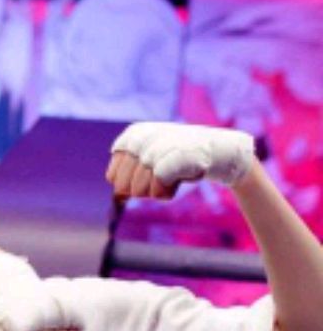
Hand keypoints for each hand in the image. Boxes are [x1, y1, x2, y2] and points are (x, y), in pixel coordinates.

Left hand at [108, 122, 254, 199]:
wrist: (219, 151)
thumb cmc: (181, 158)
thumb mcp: (150, 159)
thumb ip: (129, 173)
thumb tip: (117, 195)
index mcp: (133, 135)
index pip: (112, 177)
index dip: (130, 182)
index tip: (151, 170)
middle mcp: (140, 139)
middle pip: (122, 187)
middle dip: (142, 188)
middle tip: (163, 173)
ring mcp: (154, 150)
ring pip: (138, 192)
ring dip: (157, 189)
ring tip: (174, 172)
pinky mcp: (168, 163)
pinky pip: (156, 193)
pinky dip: (168, 192)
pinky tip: (181, 177)